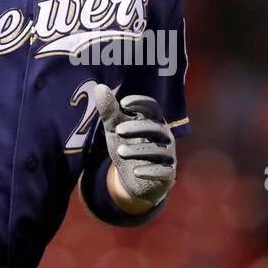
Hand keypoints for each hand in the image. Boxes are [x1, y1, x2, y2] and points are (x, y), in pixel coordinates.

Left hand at [93, 85, 176, 207]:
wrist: (136, 180)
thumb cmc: (128, 147)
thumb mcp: (115, 130)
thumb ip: (109, 111)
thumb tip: (100, 87)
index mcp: (153, 121)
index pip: (152, 107)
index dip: (140, 103)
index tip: (123, 104)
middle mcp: (164, 136)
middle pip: (155, 127)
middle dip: (136, 128)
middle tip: (117, 130)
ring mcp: (168, 155)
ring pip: (158, 149)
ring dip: (138, 150)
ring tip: (120, 151)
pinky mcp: (168, 173)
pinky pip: (163, 171)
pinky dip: (150, 171)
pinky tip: (136, 171)